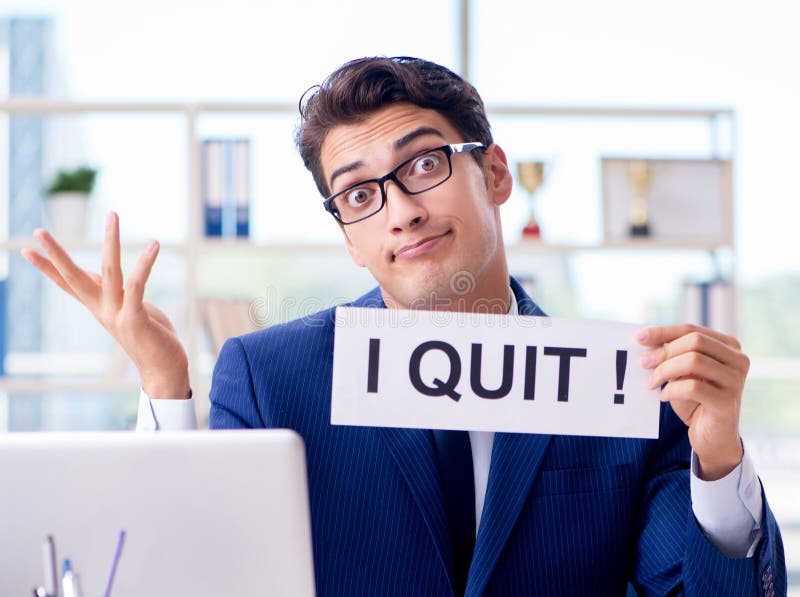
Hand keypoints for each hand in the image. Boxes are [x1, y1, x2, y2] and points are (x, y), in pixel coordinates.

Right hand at [21, 212, 190, 398]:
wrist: (163, 372)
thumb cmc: (152, 338)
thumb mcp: (130, 311)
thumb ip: (118, 293)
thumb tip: (106, 275)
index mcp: (99, 307)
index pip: (68, 283)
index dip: (47, 267)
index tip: (27, 249)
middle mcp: (103, 310)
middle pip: (74, 276)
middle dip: (56, 253)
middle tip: (38, 231)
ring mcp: (117, 314)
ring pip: (108, 271)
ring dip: (110, 240)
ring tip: (112, 215)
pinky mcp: (135, 319)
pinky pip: (137, 285)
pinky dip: (145, 263)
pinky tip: (154, 244)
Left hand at [637, 324, 748, 480]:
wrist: (712, 437)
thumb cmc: (695, 400)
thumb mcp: (683, 373)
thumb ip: (672, 355)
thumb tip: (644, 340)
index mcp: (728, 346)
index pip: (692, 330)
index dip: (663, 332)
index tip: (638, 337)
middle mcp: (738, 360)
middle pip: (694, 341)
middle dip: (663, 351)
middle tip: (642, 363)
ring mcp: (736, 380)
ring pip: (694, 361)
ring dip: (665, 370)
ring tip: (650, 383)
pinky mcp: (727, 401)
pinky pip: (693, 387)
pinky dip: (672, 390)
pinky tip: (663, 396)